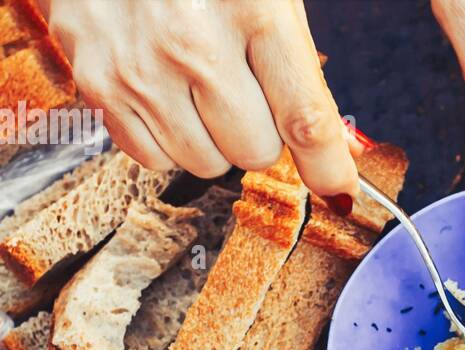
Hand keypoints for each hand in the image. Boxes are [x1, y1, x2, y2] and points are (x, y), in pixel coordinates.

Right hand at [39, 0, 356, 201]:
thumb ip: (298, 66)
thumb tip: (337, 147)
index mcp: (251, 7)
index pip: (305, 119)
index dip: (328, 168)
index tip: (338, 189)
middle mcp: (194, 41)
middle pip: (256, 153)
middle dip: (258, 133)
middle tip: (239, 88)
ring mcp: (142, 66)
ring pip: (206, 163)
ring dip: (210, 138)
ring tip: (193, 81)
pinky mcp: (98, 84)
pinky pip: (154, 158)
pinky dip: (165, 138)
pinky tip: (161, 89)